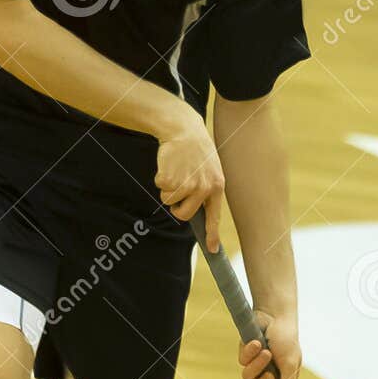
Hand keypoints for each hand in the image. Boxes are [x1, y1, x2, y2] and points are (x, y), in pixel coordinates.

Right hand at [154, 106, 225, 248]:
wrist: (183, 128)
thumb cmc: (196, 151)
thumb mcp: (209, 169)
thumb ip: (205, 191)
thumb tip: (194, 214)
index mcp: (217, 186)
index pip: (214, 216)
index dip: (212, 235)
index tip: (213, 250)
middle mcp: (204, 187)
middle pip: (183, 214)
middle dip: (176, 206)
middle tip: (178, 189)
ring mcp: (187, 184)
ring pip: (169, 201)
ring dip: (167, 189)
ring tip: (176, 170)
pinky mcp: (171, 178)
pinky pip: (160, 188)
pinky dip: (160, 178)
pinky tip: (169, 164)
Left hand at [237, 308, 301, 378]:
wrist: (274, 315)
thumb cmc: (287, 339)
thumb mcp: (290, 364)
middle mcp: (268, 374)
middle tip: (269, 374)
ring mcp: (255, 365)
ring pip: (248, 377)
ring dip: (257, 365)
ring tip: (266, 352)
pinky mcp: (245, 354)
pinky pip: (242, 362)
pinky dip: (250, 352)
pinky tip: (256, 342)